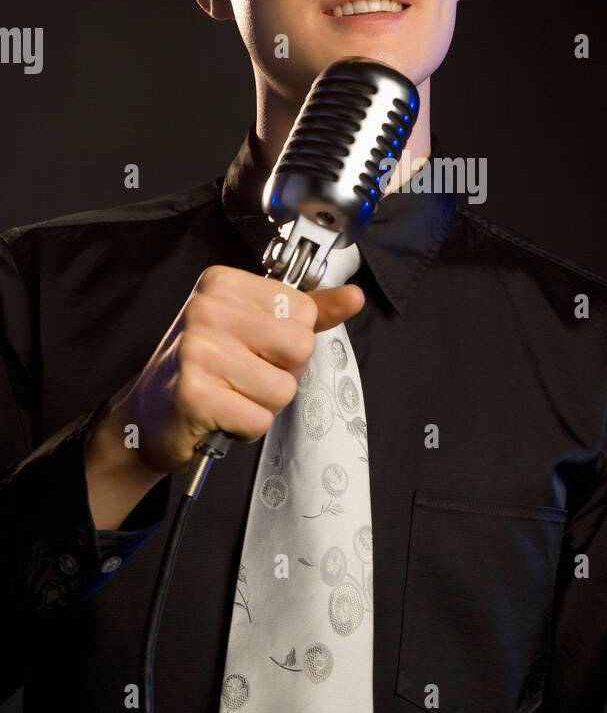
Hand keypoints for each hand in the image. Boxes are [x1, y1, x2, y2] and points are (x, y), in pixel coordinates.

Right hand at [97, 264, 364, 476]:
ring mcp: (196, 350)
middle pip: (300, 348)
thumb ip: (308, 312)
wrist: (148, 415)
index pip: (304, 312)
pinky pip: (259, 420)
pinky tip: (218, 417)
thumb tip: (354, 297)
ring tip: (229, 397)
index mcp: (223, 283)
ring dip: (262, 405)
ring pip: (283, 389)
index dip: (288, 343)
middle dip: (282, 374)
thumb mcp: (253, 326)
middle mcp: (206, 308)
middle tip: (242, 377)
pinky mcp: (193, 394)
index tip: (252, 348)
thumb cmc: (204, 368)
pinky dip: (245, 429)